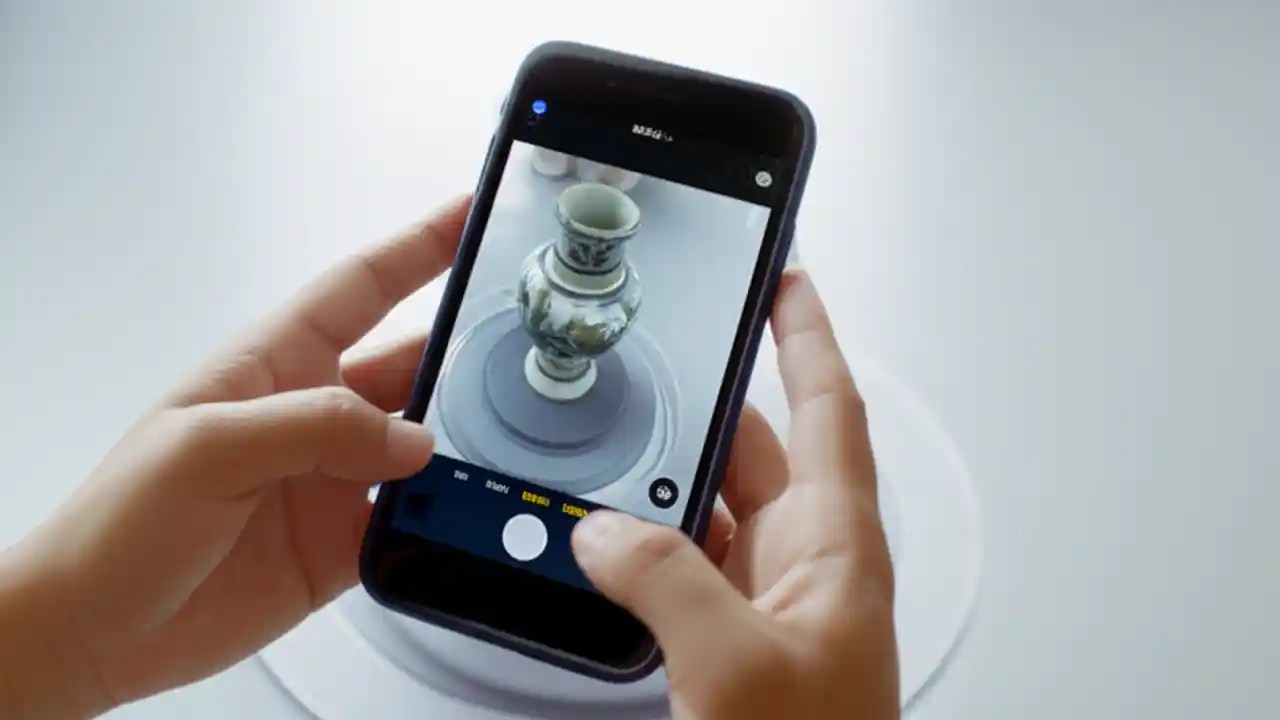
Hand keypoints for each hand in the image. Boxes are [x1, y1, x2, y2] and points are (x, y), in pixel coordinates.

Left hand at [0, 197, 469, 717]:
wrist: (98, 630)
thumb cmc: (119, 523)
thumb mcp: (205, 448)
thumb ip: (312, 428)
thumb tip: (411, 438)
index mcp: (273, 365)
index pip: (362, 288)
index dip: (419, 248)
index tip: (472, 214)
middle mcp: (312, 416)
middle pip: (410, 366)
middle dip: (465, 353)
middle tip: (521, 343)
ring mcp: (332, 481)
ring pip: (423, 446)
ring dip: (461, 443)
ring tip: (502, 441)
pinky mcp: (344, 544)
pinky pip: (415, 521)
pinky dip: (447, 519)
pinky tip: (467, 517)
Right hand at [571, 268, 898, 719]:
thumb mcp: (737, 667)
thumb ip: (667, 582)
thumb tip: (605, 531)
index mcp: (837, 548)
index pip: (827, 408)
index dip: (806, 334)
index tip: (784, 274)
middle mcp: (807, 565)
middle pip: (755, 450)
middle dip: (705, 404)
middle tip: (656, 359)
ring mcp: (766, 605)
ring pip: (710, 511)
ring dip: (662, 484)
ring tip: (608, 453)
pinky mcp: (728, 643)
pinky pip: (682, 567)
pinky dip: (641, 548)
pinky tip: (603, 544)